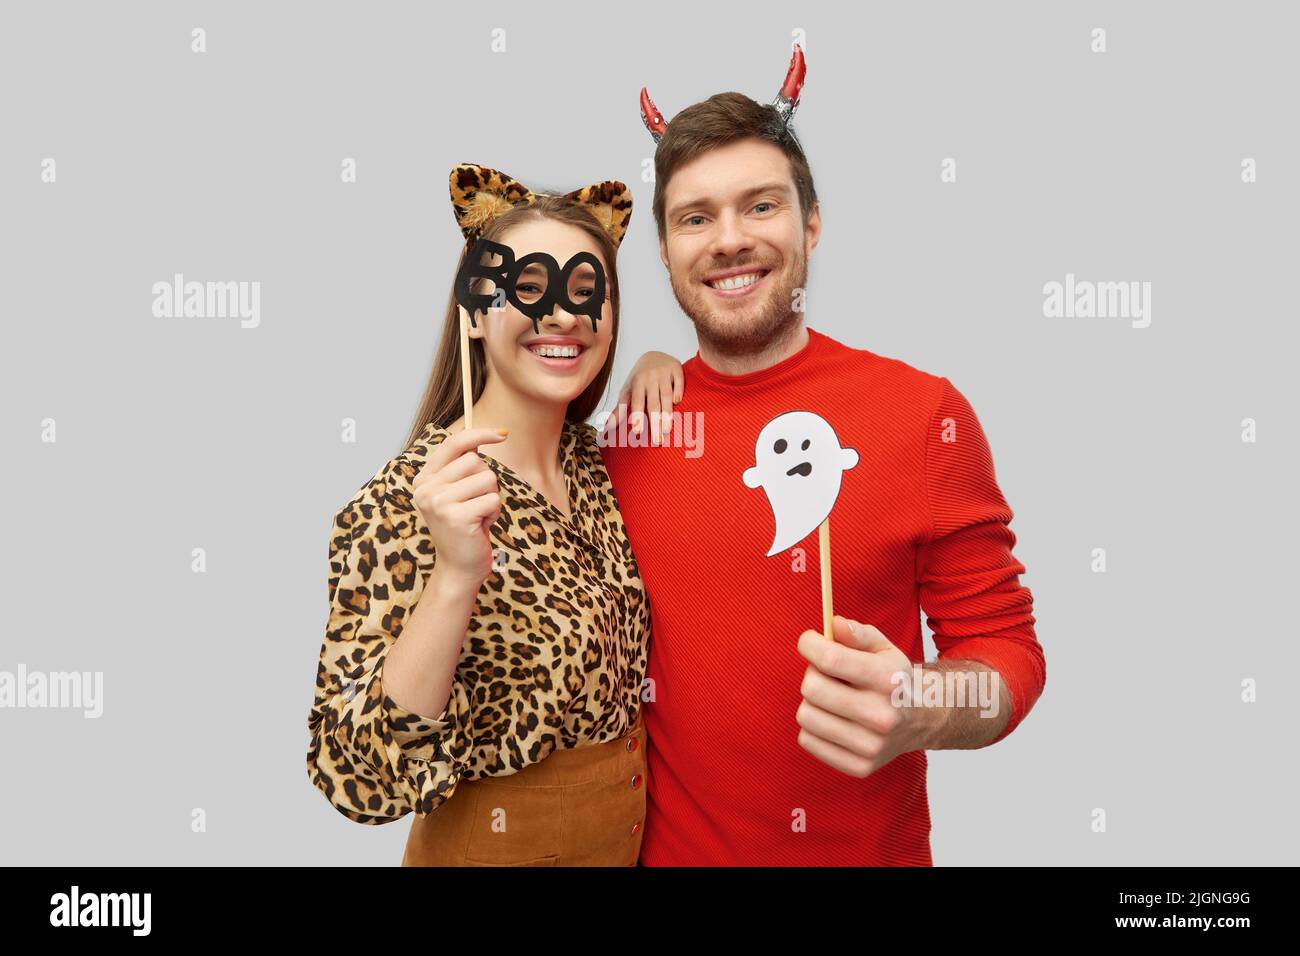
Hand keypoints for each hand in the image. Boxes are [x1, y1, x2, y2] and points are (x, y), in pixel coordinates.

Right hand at [411, 426, 507, 588]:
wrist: (459, 567)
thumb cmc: (464, 526)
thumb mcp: (458, 492)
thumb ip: (463, 466)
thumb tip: (485, 434)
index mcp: (424, 479)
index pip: (453, 444)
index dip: (479, 434)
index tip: (503, 433)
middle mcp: (426, 489)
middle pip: (475, 461)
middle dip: (486, 481)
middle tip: (476, 503)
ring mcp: (439, 503)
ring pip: (487, 479)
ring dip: (491, 497)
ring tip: (477, 515)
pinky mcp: (456, 517)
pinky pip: (493, 500)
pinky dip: (494, 513)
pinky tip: (480, 526)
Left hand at [605, 350, 682, 445]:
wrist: (654, 354)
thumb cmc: (639, 379)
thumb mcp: (628, 390)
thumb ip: (621, 409)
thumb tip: (607, 427)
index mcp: (636, 382)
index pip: (637, 402)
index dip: (637, 416)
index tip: (637, 431)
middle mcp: (650, 376)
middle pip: (653, 403)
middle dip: (654, 422)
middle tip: (656, 441)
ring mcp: (664, 371)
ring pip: (666, 395)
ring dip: (667, 413)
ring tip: (666, 430)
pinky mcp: (677, 367)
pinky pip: (679, 381)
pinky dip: (678, 392)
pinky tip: (677, 403)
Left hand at [795, 615, 925, 777]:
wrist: (922, 719)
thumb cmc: (893, 678)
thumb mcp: (884, 647)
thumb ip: (857, 633)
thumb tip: (833, 625)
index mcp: (888, 680)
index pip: (830, 659)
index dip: (809, 645)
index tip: (809, 642)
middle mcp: (882, 715)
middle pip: (813, 688)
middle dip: (812, 673)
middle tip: (824, 673)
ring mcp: (872, 745)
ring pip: (806, 716)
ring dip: (811, 702)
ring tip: (830, 698)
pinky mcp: (860, 766)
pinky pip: (807, 740)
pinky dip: (813, 727)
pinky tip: (832, 720)